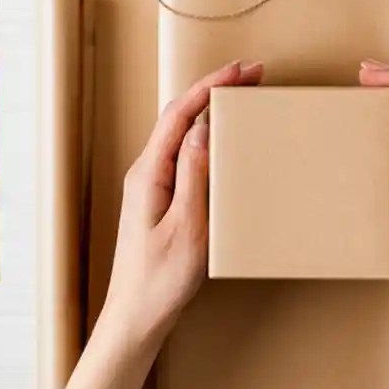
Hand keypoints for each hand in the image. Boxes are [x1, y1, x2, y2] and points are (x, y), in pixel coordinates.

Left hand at [102, 61, 263, 344]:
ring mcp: (152, 186)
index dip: (209, 85)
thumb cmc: (159, 280)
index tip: (241, 71)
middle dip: (215, 91)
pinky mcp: (161, 200)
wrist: (136, 317)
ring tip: (245, 101)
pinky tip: (229, 145)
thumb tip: (204, 128)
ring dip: (213, 113)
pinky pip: (186, 158)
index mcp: (148, 173)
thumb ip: (194, 175)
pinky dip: (210, 141)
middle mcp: (146, 173)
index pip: (179, 114)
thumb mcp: (186, 227)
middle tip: (253, 77)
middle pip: (180, 117)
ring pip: (183, 136)